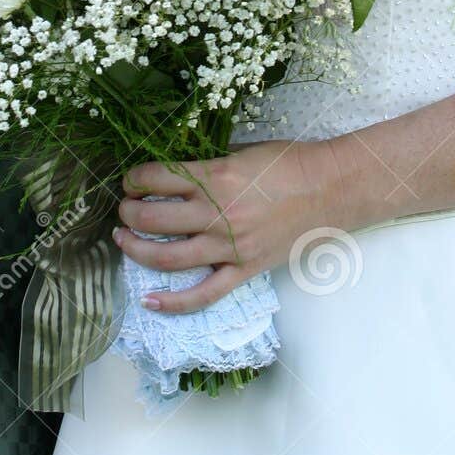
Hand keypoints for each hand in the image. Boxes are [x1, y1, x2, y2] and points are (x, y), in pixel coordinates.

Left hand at [113, 138, 342, 313]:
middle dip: (129, 214)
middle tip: (124, 210)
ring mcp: (229, 247)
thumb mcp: (241, 151)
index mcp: (214, 177)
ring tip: (124, 241)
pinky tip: (149, 301)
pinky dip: (173, 303)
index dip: (134, 179)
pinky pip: (203, 294)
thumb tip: (176, 173)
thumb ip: (208, 165)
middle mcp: (216, 214)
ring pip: (167, 258)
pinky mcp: (244, 270)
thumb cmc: (289, 162)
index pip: (156, 178)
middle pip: (153, 218)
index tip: (130, 181)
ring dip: (136, 250)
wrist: (330, 188)